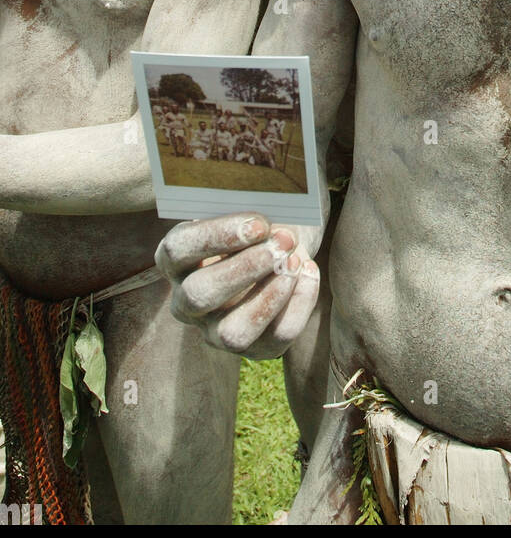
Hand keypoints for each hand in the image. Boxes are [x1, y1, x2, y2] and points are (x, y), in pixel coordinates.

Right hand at [155, 213, 319, 359]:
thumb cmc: (255, 222)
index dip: (216, 236)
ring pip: (232, 333)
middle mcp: (187, 301)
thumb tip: (266, 190)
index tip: (258, 222)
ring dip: (269, 296)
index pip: (178, 250)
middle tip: (282, 242)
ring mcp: (216, 331)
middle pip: (199, 295)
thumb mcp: (245, 207)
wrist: (280, 245)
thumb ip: (244, 199)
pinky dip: (299, 304)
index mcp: (176, 259)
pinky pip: (275, 339)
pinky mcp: (254, 347)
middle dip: (245, 268)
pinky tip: (309, 271)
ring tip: (295, 261)